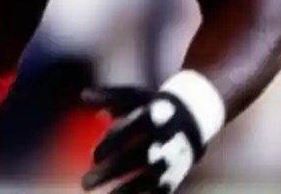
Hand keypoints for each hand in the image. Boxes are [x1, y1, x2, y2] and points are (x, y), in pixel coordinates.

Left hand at [82, 75, 223, 192]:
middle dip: (109, 172)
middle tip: (86, 184)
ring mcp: (172, 156)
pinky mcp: (179, 171)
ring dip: (126, 190)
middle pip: (133, 158)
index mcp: (151, 116)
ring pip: (148, 178)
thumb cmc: (153, 104)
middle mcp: (162, 137)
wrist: (195, 113)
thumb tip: (85, 95)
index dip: (108, 145)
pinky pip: (164, 188)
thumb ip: (109, 97)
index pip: (126, 133)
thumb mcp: (134, 96)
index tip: (93, 157)